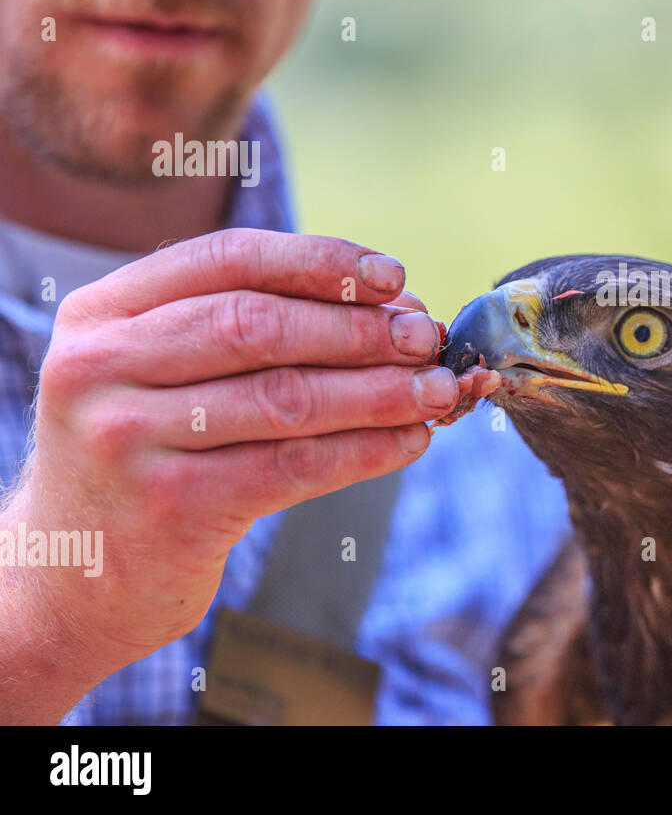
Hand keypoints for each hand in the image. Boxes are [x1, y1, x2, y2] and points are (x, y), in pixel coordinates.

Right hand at [0, 228, 462, 719]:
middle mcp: (102, 366)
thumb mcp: (160, 373)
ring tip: (438, 390)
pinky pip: (294, 465)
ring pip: (287, 397)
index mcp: (103, 312)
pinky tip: (409, 441)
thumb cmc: (146, 454)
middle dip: (360, 328)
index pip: (227, 258)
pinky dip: (366, 450)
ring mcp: (128, 438)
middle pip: (260, 325)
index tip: (393, 275)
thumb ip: (250, 328)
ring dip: (380, 391)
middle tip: (426, 337)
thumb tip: (394, 306)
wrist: (71, 575)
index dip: (320, 262)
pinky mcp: (171, 507)